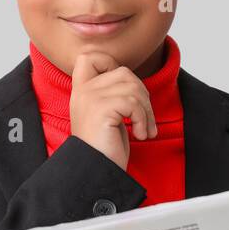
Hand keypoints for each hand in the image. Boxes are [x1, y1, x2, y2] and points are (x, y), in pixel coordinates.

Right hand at [69, 50, 156, 170]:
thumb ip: (113, 93)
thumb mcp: (107, 115)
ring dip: (146, 111)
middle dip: (142, 95)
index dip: (111, 64)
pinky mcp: (101, 109)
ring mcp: (90, 98)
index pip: (89, 57)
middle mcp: (82, 91)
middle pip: (124, 72)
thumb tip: (135, 82)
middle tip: (145, 120)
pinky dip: (143, 120)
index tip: (123, 92)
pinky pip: (133, 103)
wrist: (97, 172)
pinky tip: (139, 135)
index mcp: (81, 91)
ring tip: (144, 130)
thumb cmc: (105, 148)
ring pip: (133, 87)